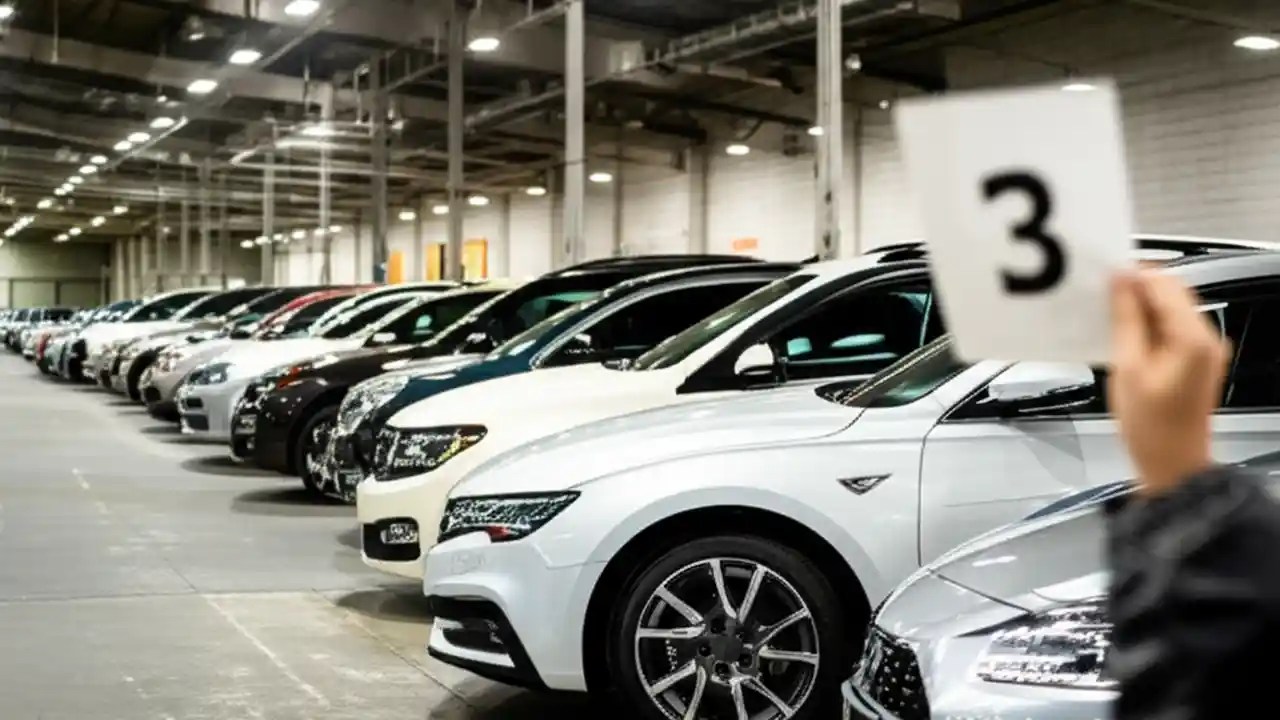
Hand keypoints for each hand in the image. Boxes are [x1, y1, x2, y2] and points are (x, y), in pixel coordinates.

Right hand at [1108, 270, 1229, 496]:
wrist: (1171, 464)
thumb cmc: (1149, 424)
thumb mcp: (1127, 367)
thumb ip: (1125, 319)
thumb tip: (1120, 280)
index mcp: (1194, 337)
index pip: (1164, 284)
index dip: (1132, 275)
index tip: (1100, 275)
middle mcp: (1208, 337)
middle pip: (1170, 293)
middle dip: (1134, 290)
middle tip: (1098, 296)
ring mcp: (1205, 348)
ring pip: (1169, 309)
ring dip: (1139, 308)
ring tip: (1106, 317)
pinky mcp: (1197, 359)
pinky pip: (1171, 328)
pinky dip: (1147, 325)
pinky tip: (1123, 336)